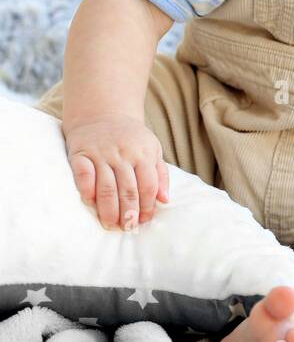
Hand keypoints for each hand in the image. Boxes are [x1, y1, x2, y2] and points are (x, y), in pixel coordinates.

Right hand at [63, 115, 169, 231]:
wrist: (102, 112)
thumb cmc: (131, 138)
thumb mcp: (152, 149)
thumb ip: (160, 175)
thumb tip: (165, 200)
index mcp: (143, 153)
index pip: (147, 186)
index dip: (147, 206)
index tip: (143, 221)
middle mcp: (123, 154)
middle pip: (128, 189)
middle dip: (128, 213)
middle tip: (127, 228)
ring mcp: (101, 153)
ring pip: (106, 186)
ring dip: (108, 209)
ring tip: (110, 225)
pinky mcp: (81, 153)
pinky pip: (83, 175)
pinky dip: (87, 190)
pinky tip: (90, 203)